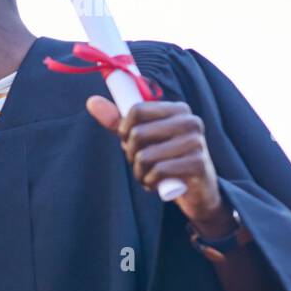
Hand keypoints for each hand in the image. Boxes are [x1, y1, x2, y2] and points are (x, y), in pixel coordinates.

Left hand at [87, 95, 229, 233]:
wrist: (196, 189)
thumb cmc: (164, 157)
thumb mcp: (140, 137)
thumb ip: (117, 120)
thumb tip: (92, 101)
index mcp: (177, 109)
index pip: (137, 109)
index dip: (124, 129)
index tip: (128, 140)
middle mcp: (191, 121)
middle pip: (138, 134)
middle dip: (131, 154)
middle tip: (140, 162)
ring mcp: (197, 142)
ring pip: (145, 156)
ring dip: (139, 172)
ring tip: (148, 175)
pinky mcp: (199, 164)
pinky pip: (158, 171)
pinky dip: (150, 181)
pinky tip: (157, 184)